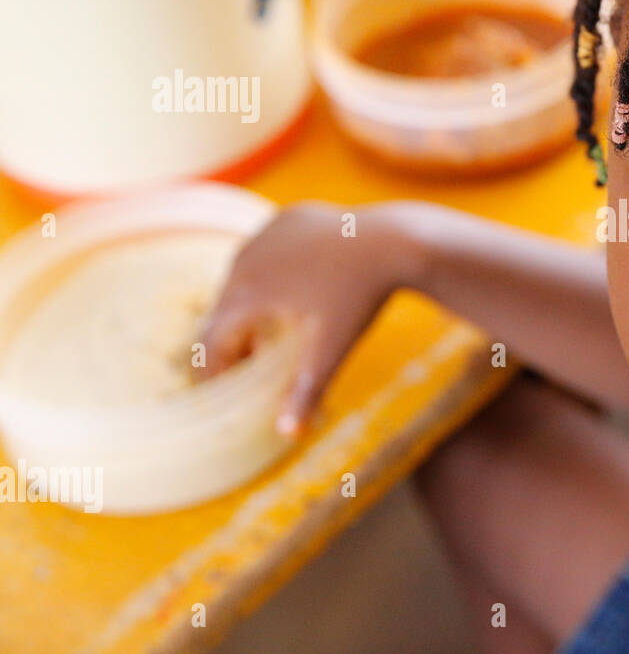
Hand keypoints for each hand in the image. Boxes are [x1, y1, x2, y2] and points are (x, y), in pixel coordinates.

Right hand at [199, 202, 404, 437]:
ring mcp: (265, 233)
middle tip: (243, 370)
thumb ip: (305, 391)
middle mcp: (246, 260)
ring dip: (249, 307)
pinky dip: (272, 274)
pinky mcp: (288, 217)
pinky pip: (269, 251)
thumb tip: (287, 435)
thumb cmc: (358, 298)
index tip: (221, 393)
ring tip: (264, 336)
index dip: (214, 371)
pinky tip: (289, 291)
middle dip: (231, 341)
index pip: (211, 342)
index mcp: (246, 294)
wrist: (393, 241)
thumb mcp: (330, 349)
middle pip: (224, 310)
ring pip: (244, 278)